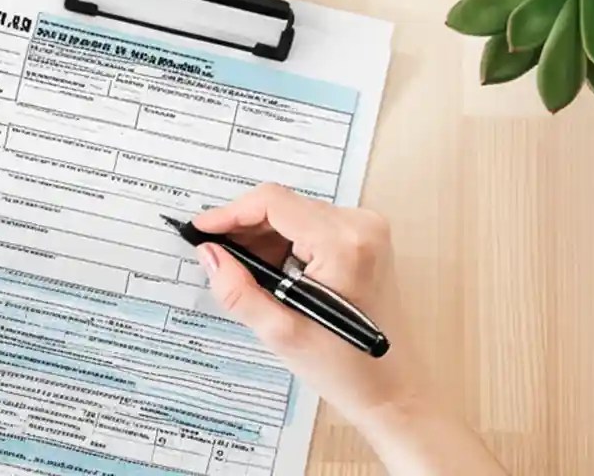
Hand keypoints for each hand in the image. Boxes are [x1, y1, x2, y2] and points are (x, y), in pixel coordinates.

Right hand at [192, 185, 505, 474]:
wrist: (394, 391)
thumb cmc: (347, 369)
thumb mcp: (282, 333)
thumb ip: (239, 291)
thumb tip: (208, 254)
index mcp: (344, 243)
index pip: (274, 203)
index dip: (230, 213)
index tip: (199, 231)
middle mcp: (361, 225)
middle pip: (283, 206)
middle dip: (244, 228)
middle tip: (216, 257)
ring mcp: (366, 230)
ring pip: (294, 215)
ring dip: (262, 238)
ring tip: (245, 273)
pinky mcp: (365, 240)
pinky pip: (310, 226)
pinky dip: (283, 243)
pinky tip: (271, 273)